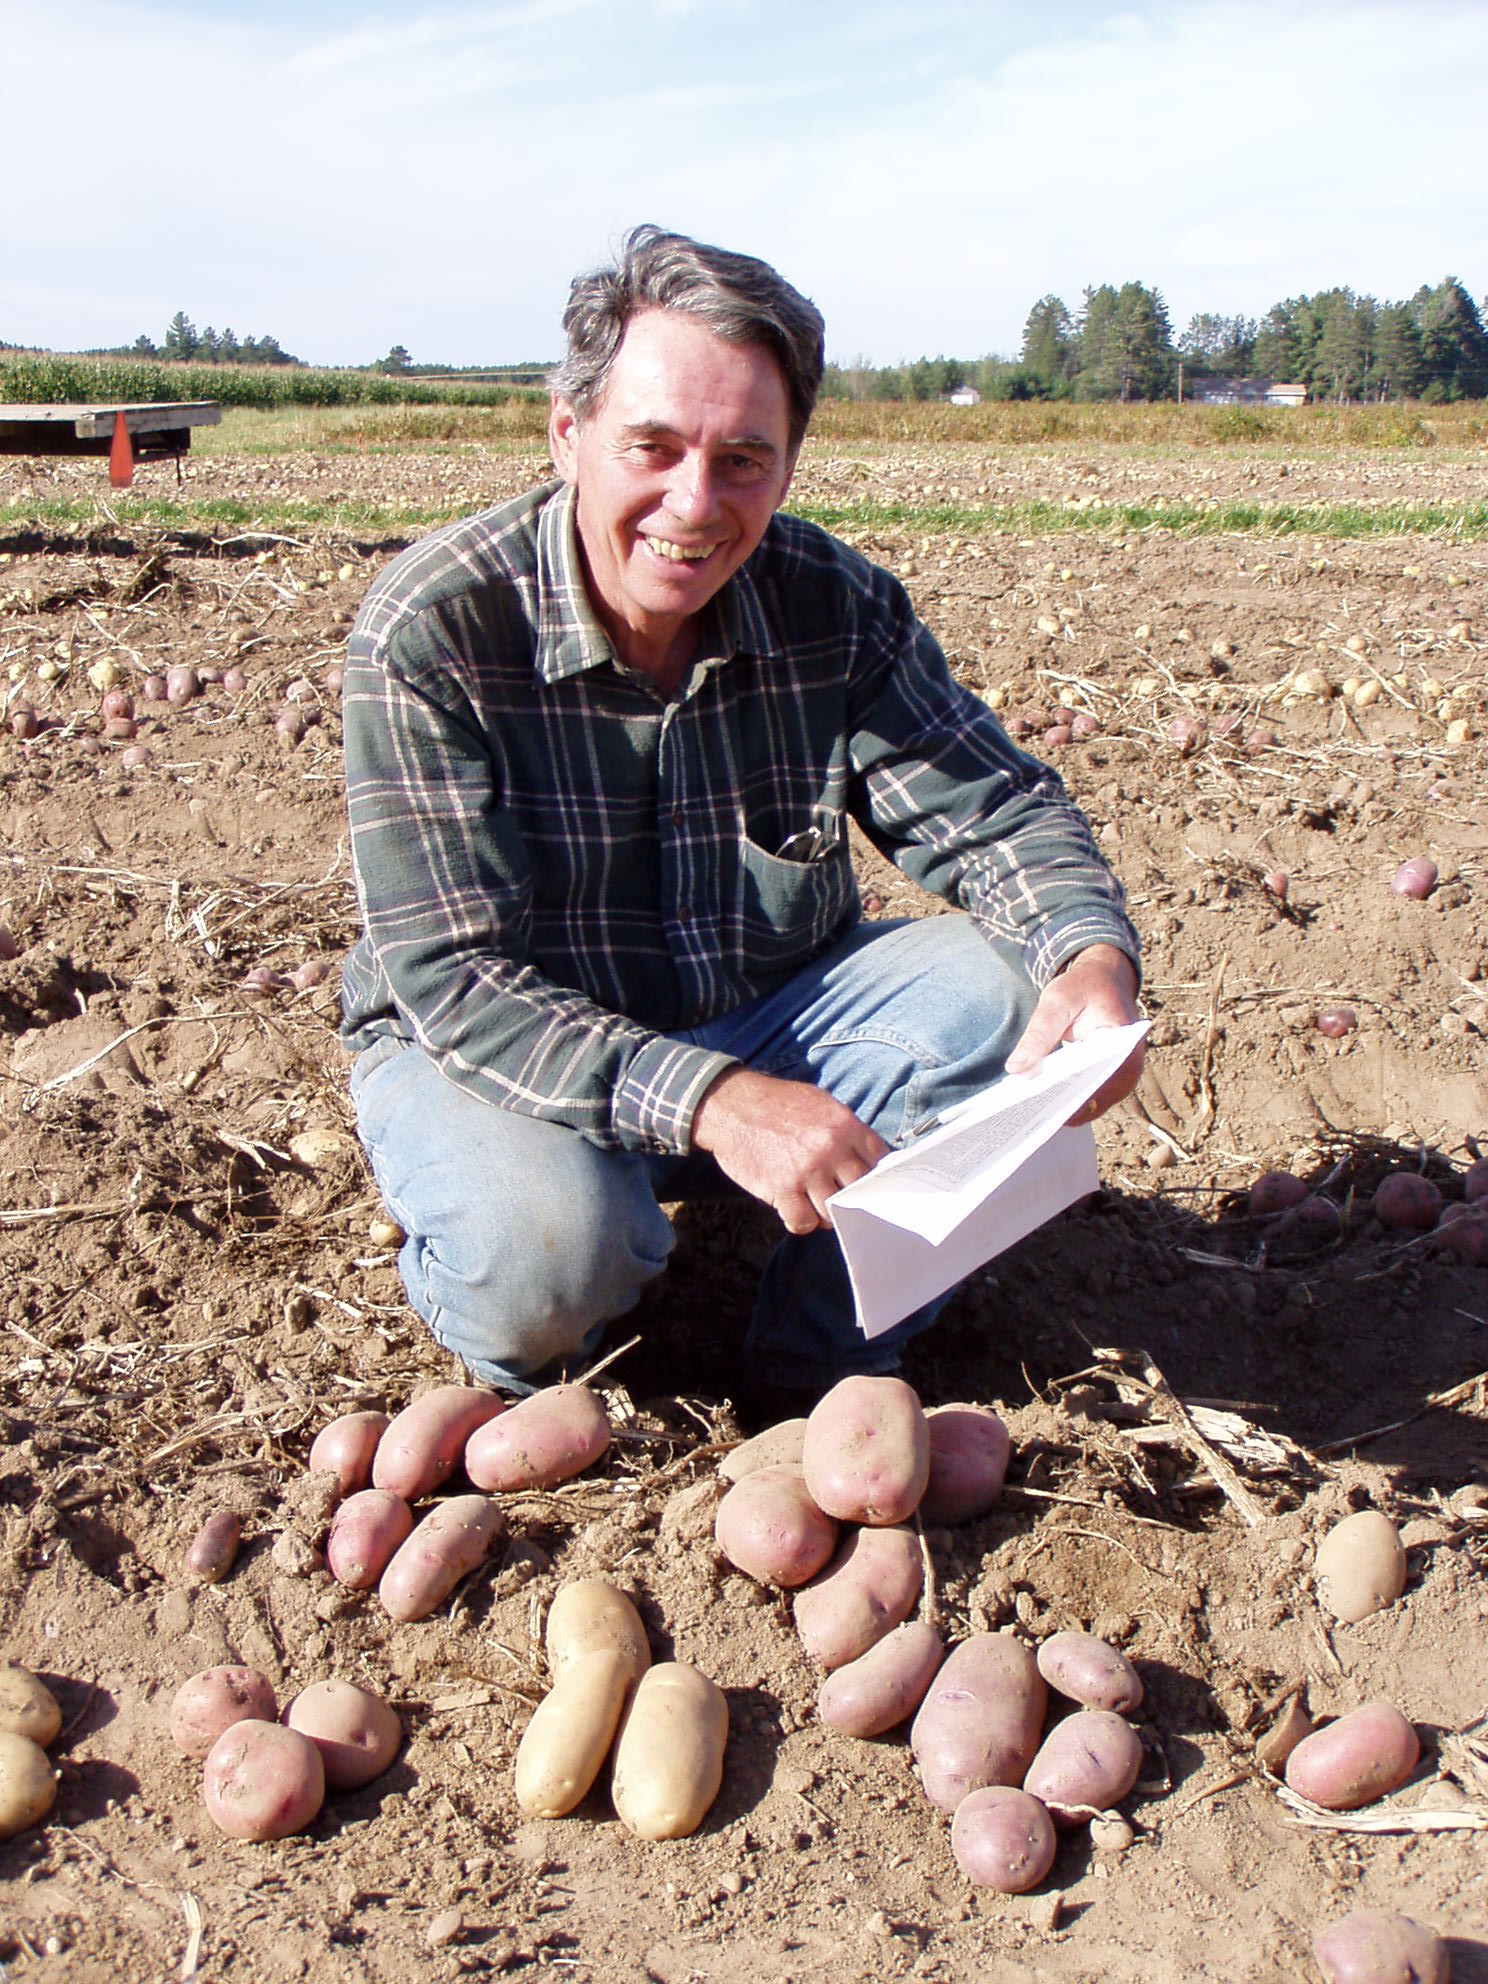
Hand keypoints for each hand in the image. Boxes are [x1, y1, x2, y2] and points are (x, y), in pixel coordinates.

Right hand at [690, 1067, 887, 1234]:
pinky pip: (804, 1222)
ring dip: (826, 1213)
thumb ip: (845, 1129)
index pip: (880, 1161)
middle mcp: (830, 1149)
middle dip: (853, 1198)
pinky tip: (794, 1209)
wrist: (732, 1105)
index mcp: (844, 1126)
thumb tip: (867, 1157)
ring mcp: (807, 1171)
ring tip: (814, 1204)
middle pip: (861, 1190)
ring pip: (834, 1212)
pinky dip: (802, 1221)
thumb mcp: (820, 1103)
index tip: (868, 1183)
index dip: (876, 1175)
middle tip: (841, 1198)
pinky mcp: (782, 1189)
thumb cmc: (777, 1103)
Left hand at [1003, 943, 1144, 1123]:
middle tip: (1023, 1116)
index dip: (1067, 1099)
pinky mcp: (1108, 1080)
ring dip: (1060, 1109)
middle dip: (1058, 1108)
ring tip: (1025, 1113)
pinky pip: (1087, 1098)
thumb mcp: (1056, 1001)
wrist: (1104, 980)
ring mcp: (1120, 1078)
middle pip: (1092, 1101)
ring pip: (1089, 1105)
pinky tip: (1037, 1102)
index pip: (1096, 1083)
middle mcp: (1127, 1069)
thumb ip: (1038, 1034)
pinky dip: (1064, 1101)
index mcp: (1123, 1047)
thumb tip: (1016, 1070)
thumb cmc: (1083, 987)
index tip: (1037, 1109)